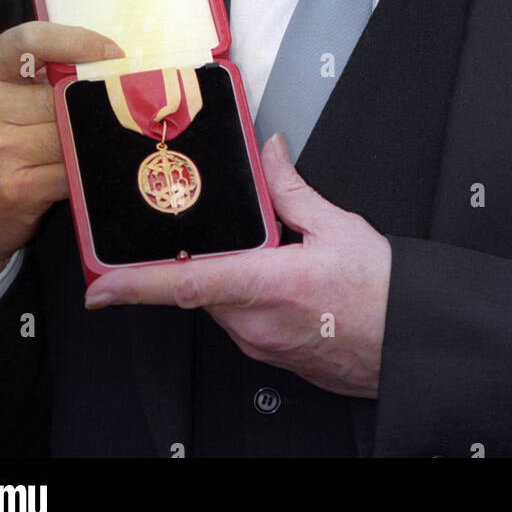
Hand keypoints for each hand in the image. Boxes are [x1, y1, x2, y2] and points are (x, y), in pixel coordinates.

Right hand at [0, 22, 122, 307]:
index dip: (80, 42)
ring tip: (102, 139)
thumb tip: (110, 63)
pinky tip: (88, 167)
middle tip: (125, 104)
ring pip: (74, 132)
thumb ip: (36, 75)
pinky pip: (74, 168)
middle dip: (96, 102)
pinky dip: (88, 167)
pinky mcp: (13, 188)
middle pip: (64, 93)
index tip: (114, 53)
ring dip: (94, 138)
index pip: (32, 39)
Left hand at [85, 134, 391, 397]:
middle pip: (199, 286)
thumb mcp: (338, 225)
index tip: (100, 287)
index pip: (184, 285)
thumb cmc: (382, 292)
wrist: (411, 341)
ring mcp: (261, 346)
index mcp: (266, 285)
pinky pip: (239, 322)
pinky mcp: (271, 357)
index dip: (135, 285)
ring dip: (226, 276)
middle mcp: (255, 324)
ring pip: (218, 304)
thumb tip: (269, 154)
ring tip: (266, 254)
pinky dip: (244, 297)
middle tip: (214, 231)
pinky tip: (276, 280)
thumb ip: (292, 189)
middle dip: (201, 257)